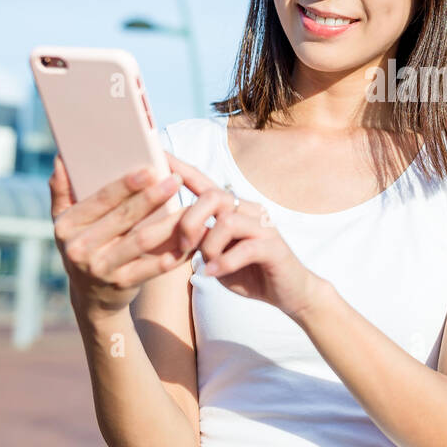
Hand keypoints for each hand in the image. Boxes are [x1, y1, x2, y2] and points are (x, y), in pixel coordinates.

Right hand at [49, 154, 209, 317]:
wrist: (91, 294)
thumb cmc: (84, 243)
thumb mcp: (65, 220)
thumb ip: (62, 189)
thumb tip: (61, 156)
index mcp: (67, 225)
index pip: (101, 200)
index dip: (127, 185)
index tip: (151, 169)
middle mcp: (79, 248)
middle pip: (124, 218)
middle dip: (152, 197)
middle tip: (175, 181)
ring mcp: (100, 268)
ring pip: (142, 240)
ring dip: (169, 223)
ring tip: (190, 208)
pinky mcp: (121, 284)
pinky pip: (153, 267)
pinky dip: (173, 254)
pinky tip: (189, 241)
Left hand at [170, 154, 329, 319]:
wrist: (289, 292)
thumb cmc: (248, 271)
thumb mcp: (216, 254)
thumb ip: (199, 239)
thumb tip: (172, 232)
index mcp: (232, 209)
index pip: (203, 182)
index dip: (180, 168)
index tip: (157, 154)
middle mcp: (248, 210)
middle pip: (212, 197)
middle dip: (190, 221)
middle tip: (184, 246)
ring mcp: (264, 227)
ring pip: (226, 221)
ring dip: (209, 247)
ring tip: (206, 265)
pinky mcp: (274, 247)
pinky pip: (245, 248)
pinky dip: (225, 263)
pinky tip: (214, 274)